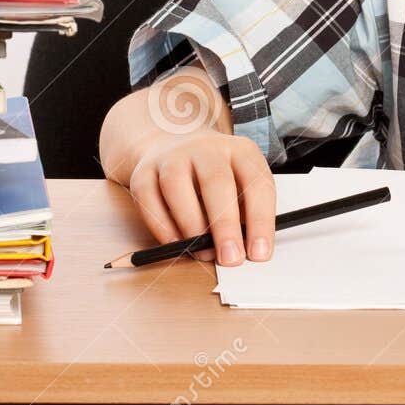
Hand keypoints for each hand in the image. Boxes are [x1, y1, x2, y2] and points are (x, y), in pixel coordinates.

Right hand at [126, 129, 275, 265]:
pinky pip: (149, 198)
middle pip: (217, 181)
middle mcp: (206, 149)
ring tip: (203, 252)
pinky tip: (176, 243)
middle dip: (225, 225)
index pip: (257, 182)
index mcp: (240, 150)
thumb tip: (247, 250)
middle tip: (231, 258)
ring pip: (177, 185)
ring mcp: (173, 157)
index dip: (260, 220)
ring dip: (192, 224)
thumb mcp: (241, 185)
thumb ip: (245, 213)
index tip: (260, 253)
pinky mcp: (144, 172)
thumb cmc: (215, 177)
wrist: (173, 147)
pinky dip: (162, 226)